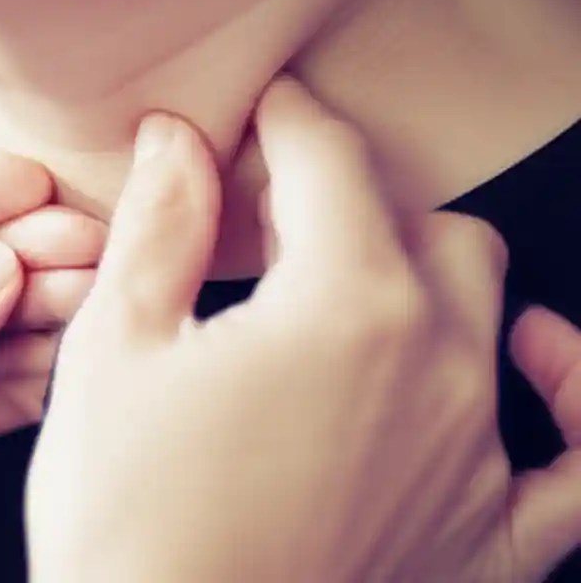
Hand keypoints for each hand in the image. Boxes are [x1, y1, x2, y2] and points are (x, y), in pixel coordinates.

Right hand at [26, 79, 580, 581]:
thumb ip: (159, 229)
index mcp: (342, 306)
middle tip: (286, 218)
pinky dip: (575, 399)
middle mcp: (437, 365)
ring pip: (496, 310)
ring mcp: (478, 456)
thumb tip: (177, 138)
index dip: (291, 120)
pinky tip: (544, 359)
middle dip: (358, 202)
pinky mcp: (494, 541)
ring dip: (430, 275)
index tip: (267, 109)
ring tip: (368, 280)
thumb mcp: (113, 354)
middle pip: (425, 226)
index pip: (332, 163)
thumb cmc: (129, 523)